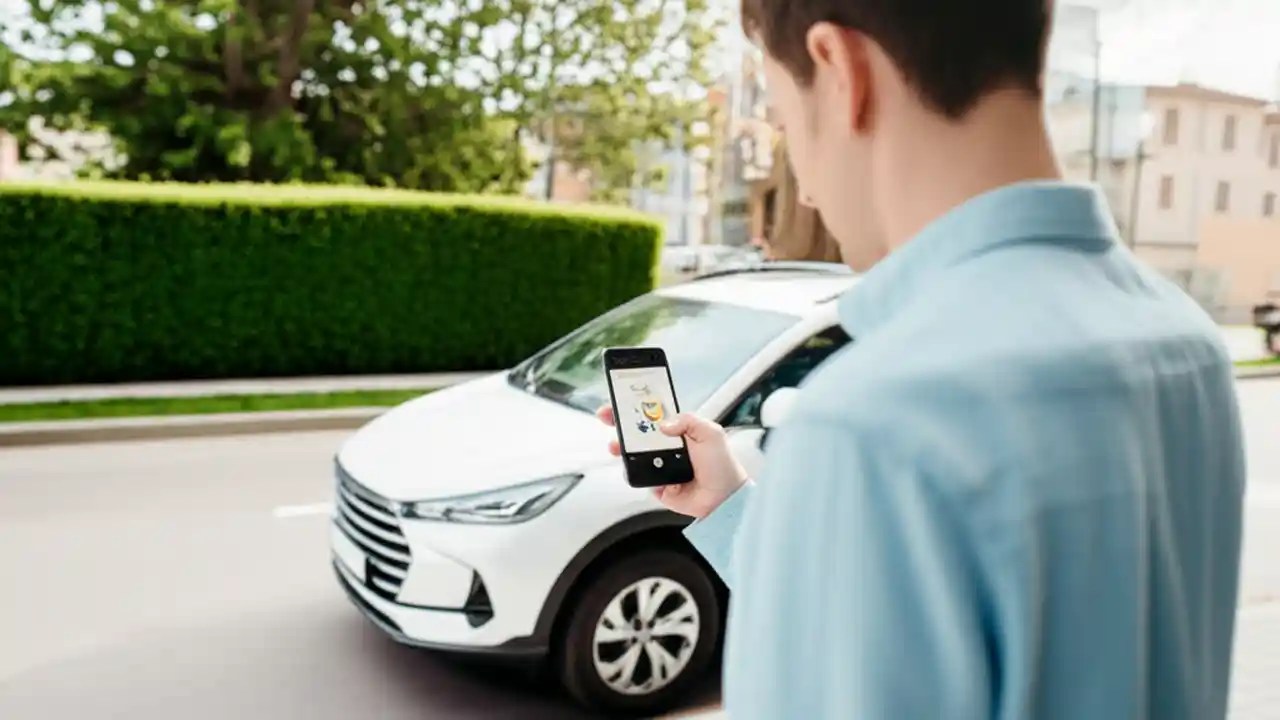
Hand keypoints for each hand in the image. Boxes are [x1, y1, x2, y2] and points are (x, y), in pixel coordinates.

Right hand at [598, 406, 747, 519]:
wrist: (724, 498)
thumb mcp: (711, 433)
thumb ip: (688, 420)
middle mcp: (666, 445)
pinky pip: (637, 475)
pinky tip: (638, 466)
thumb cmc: (722, 466)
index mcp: (678, 429)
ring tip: (618, 445)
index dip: (636, 405)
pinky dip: (633, 470)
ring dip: (621, 447)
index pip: (652, 413)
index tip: (620, 398)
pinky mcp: (655, 483)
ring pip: (632, 453)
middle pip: (636, 430)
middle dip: (619, 422)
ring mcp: (658, 464)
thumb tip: (663, 424)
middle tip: (608, 417)